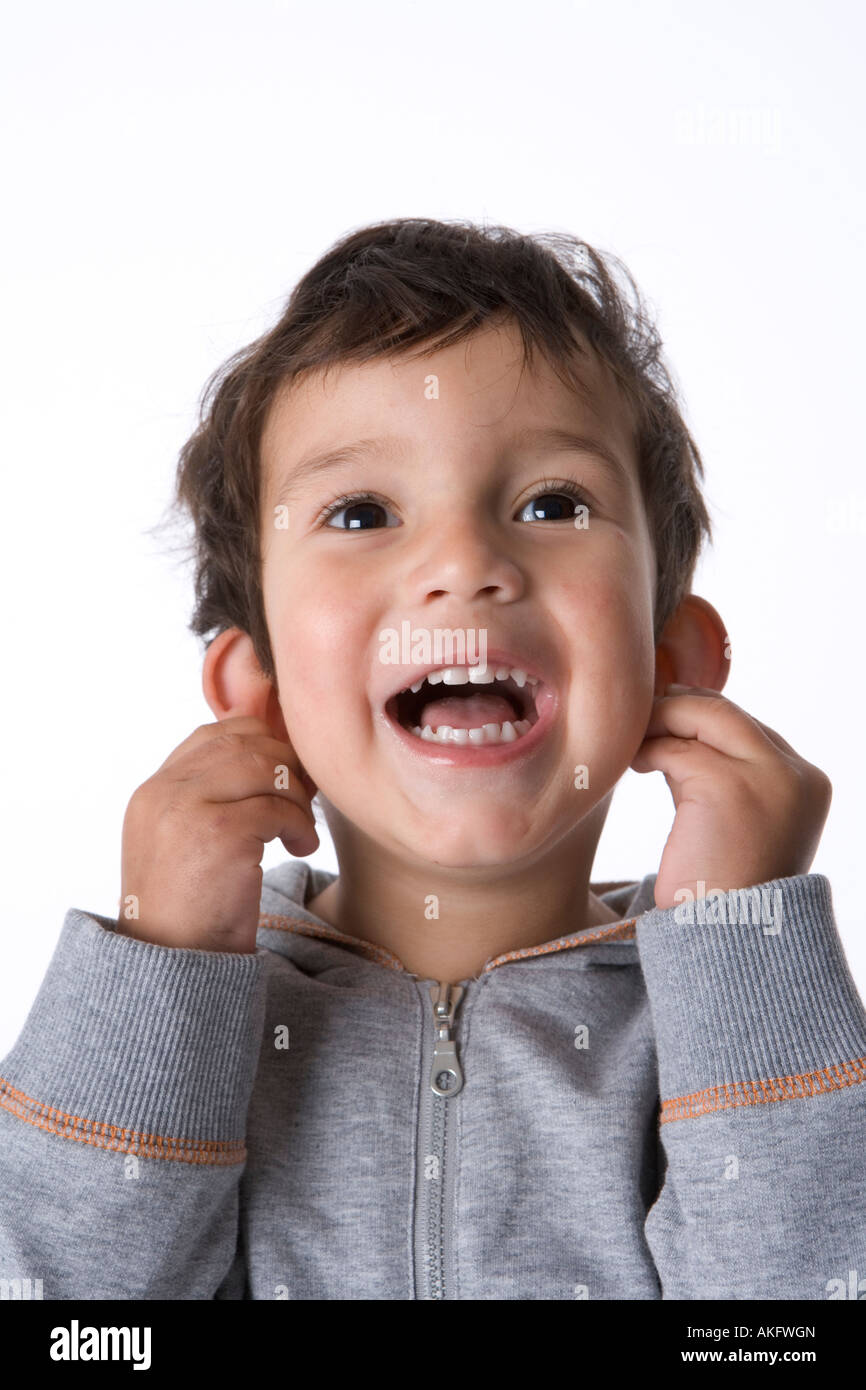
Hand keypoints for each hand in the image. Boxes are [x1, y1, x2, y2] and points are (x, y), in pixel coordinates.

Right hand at [118, 714, 318, 952]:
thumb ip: (210, 800)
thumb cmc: (191, 912)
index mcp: (152, 791)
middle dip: (287, 766)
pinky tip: (301, 848)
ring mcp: (187, 808)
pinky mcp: (218, 831)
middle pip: (245, 744)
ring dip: (297, 797)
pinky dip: (300, 825)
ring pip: (265, 768)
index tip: (286, 775)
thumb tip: (276, 761)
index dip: (261, 744)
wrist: (173, 968)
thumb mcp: (185, 844)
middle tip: (306, 799)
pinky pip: (278, 807)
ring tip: (301, 830)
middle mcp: (163, 792)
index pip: (214, 734)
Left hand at [630, 685, 831, 911]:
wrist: (727, 942)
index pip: (751, 730)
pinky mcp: (726, 786)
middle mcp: (796, 775)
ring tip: (636, 743)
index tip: (668, 717)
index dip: (705, 717)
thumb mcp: (738, 820)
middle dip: (680, 708)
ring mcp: (767, 777)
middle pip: (729, 713)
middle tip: (644, 716)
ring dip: (661, 723)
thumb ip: (724, 774)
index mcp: (808, 784)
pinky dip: (650, 750)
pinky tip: (635, 762)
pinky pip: (677, 750)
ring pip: (704, 718)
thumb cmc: (723, 890)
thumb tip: (678, 732)